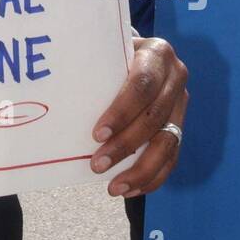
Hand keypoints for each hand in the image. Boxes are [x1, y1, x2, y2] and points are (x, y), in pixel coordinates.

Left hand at [90, 37, 187, 196]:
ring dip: (141, 169)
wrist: (141, 54)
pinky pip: (173, 156)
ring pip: (168, 142)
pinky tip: (131, 189)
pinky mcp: (181, 124)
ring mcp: (181, 103)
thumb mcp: (109, 51)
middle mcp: (176, 77)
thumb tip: (57, 92)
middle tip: (98, 165)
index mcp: (157, 54)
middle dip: (126, 145)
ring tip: (114, 187)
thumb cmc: (113, 54)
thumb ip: (97, 65)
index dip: (121, 112)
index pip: (141, 85)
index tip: (97, 134)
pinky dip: (153, 176)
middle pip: (154, 118)